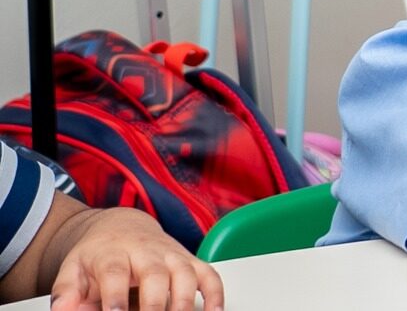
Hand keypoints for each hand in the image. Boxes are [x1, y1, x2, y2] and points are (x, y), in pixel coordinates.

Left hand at [50, 207, 223, 310]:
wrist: (121, 227)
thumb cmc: (97, 257)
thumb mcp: (71, 272)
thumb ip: (65, 294)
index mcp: (113, 254)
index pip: (115, 272)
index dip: (116, 296)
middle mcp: (147, 252)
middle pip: (156, 274)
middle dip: (156, 304)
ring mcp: (172, 255)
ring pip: (186, 274)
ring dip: (186, 302)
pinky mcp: (190, 261)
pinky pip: (210, 275)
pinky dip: (216, 293)